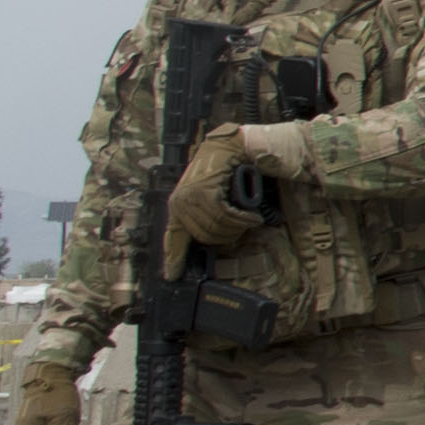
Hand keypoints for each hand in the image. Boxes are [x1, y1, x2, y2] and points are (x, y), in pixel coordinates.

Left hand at [164, 125, 263, 266]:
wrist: (230, 147)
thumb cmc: (224, 172)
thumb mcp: (213, 195)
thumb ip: (210, 214)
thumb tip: (220, 238)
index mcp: (178, 207)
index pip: (173, 238)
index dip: (174, 259)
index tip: (172, 277)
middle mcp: (179, 204)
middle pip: (205, 237)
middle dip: (228, 236)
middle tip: (243, 226)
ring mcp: (189, 198)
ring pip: (216, 228)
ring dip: (239, 227)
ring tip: (250, 219)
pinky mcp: (204, 192)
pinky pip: (225, 217)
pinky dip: (242, 219)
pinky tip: (252, 216)